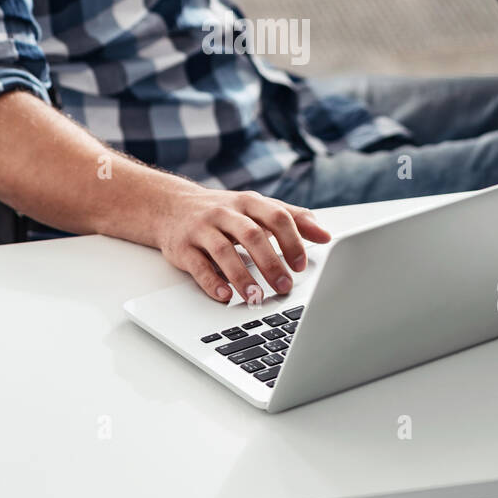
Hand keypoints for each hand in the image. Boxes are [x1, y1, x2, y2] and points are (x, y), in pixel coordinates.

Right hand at [151, 184, 332, 305]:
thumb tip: (325, 235)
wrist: (171, 206)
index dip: (291, 240)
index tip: (301, 264)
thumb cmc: (224, 212)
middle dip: (270, 262)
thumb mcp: (257, 208)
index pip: (275, 216)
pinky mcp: (183, 247)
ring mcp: (202, 228)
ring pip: (223, 250)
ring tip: (255, 296)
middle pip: (252, 235)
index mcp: (248, 202)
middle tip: (284, 286)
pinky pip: (197, 265)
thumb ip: (292, 218)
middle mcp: (225, 212)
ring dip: (241, 275)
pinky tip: (224, 295)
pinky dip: (212, 281)